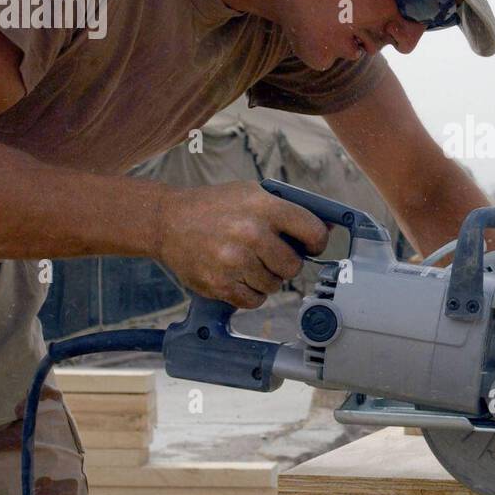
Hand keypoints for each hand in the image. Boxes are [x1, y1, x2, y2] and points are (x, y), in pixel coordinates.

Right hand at [154, 182, 328, 308]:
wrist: (167, 221)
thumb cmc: (215, 206)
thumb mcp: (252, 193)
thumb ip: (289, 209)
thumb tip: (326, 228)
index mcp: (264, 207)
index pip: (313, 232)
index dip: (317, 242)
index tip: (310, 245)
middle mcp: (251, 233)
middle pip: (294, 266)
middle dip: (286, 263)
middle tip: (269, 254)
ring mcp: (234, 261)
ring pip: (275, 286)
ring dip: (266, 278)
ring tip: (246, 261)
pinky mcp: (220, 284)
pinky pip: (254, 300)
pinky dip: (250, 293)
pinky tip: (238, 276)